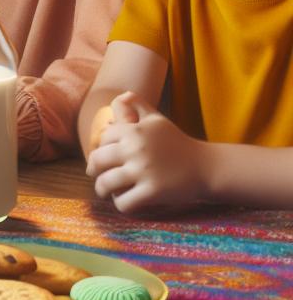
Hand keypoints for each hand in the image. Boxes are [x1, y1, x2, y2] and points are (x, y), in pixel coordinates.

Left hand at [86, 92, 208, 213]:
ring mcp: (143, 171)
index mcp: (133, 130)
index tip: (104, 158)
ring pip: (105, 183)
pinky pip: (123, 203)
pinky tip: (126, 201)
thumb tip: (120, 95)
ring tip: (106, 192)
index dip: (101, 149)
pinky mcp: (152, 192)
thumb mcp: (156, 119)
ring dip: (102, 190)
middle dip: (93, 170)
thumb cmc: (176, 143)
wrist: (206, 167)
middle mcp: (135, 148)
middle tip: (96, 176)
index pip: (101, 140)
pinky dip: (121, 204)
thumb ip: (136, 104)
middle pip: (97, 161)